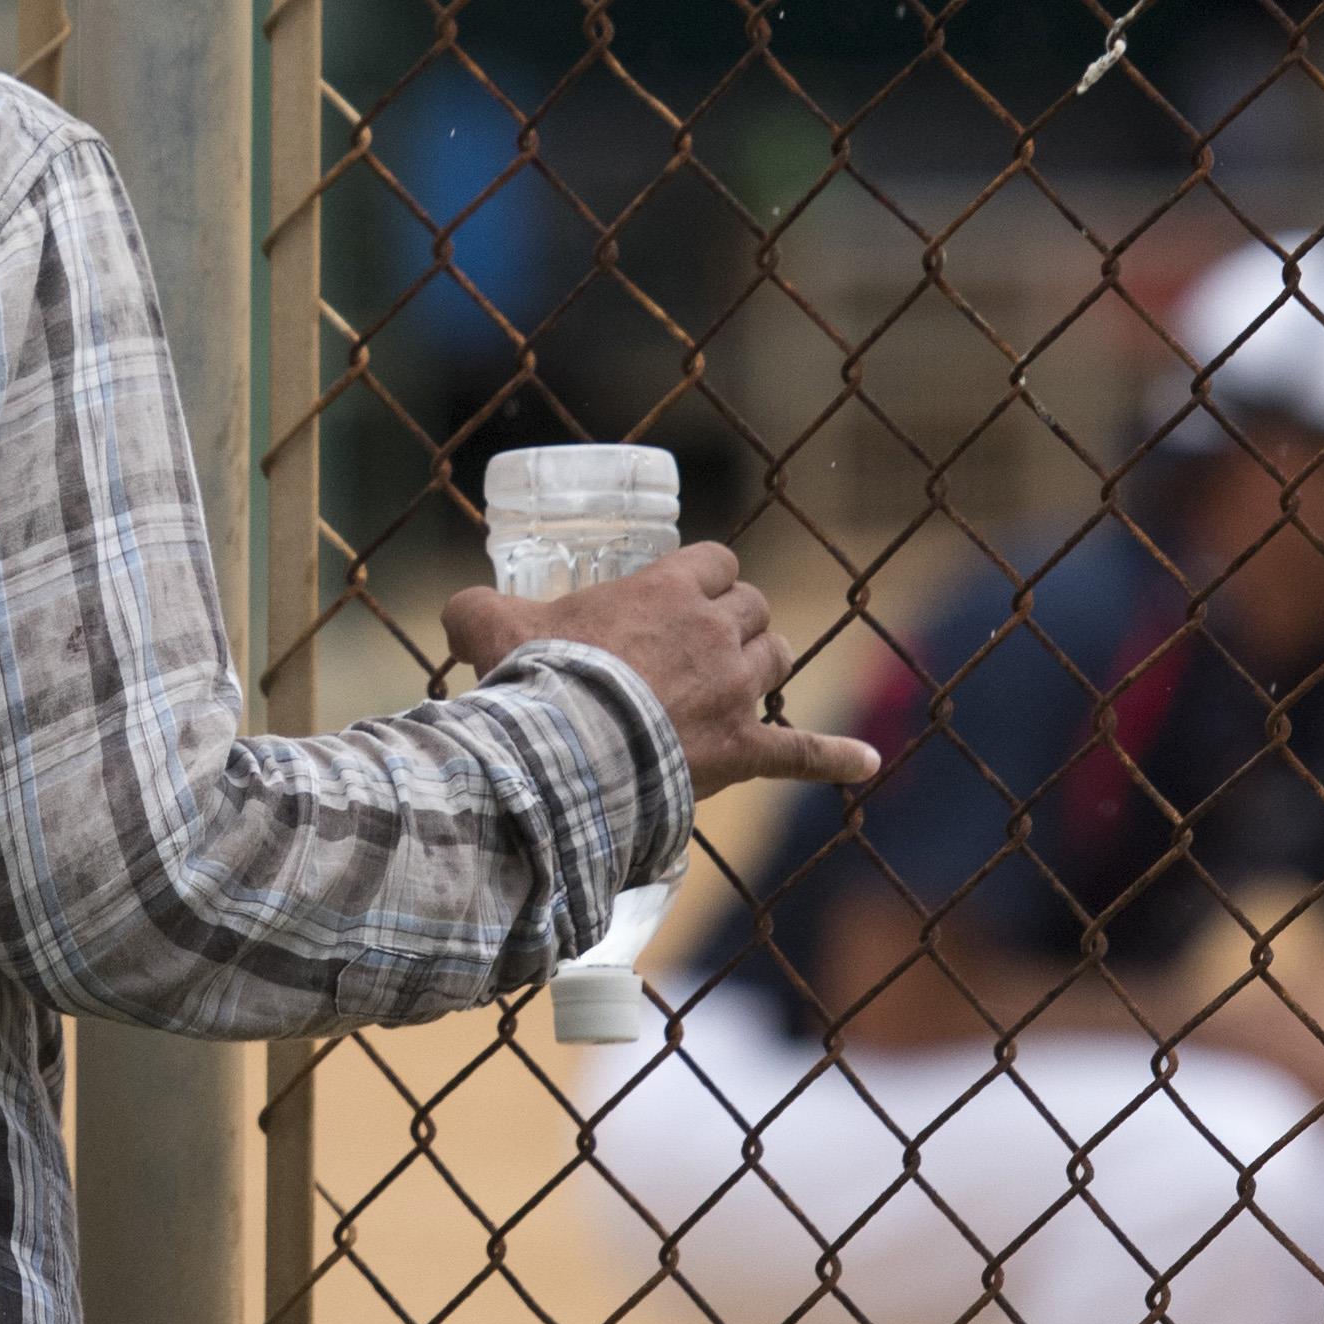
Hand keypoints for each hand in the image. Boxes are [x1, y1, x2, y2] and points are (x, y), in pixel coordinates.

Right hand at [442, 544, 877, 796]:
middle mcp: (716, 631)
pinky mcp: (745, 750)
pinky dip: (835, 758)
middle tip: (701, 641)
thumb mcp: (485, 624)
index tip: (685, 590)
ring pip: (778, 658)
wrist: (568, 751)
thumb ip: (475, 608)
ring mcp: (737, 692)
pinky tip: (865, 763)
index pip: (716, 560)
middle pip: (754, 607)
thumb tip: (458, 613)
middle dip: (737, 618)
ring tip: (742, 681)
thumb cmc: (536, 681)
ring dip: (764, 663)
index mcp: (669, 590)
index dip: (705, 573)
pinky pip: (804, 752)